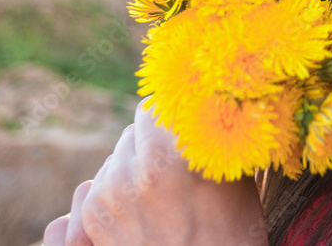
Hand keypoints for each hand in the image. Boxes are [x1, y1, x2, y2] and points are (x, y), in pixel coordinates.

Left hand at [43, 98, 268, 245]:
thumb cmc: (231, 237)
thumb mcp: (237, 182)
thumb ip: (216, 136)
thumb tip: (212, 99)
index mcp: (175, 157)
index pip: (158, 106)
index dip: (175, 114)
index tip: (185, 124)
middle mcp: (139, 170)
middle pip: (137, 126)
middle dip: (156, 139)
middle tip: (178, 166)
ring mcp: (112, 192)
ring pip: (120, 152)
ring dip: (138, 162)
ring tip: (164, 193)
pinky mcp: (94, 215)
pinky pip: (103, 179)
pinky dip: (120, 187)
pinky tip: (145, 209)